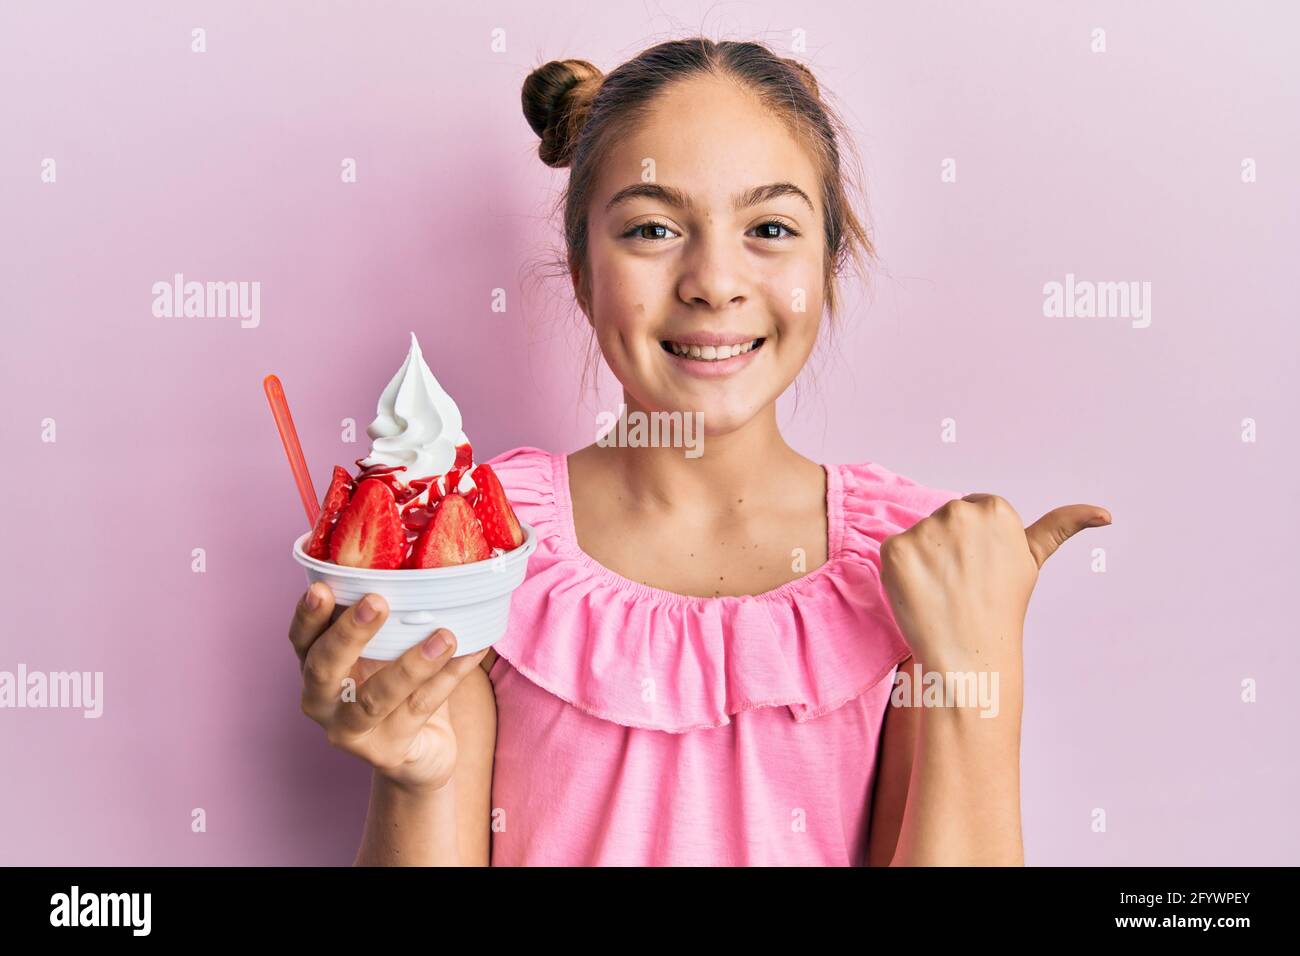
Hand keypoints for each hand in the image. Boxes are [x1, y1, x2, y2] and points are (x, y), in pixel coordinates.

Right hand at [288, 583, 488, 793]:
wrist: (420, 754)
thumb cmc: (398, 687)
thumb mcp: (385, 651)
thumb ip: (387, 619)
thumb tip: (420, 564)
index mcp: (316, 666)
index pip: (302, 639)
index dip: (308, 616)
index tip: (323, 588)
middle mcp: (322, 701)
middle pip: (324, 668)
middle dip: (349, 634)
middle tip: (376, 602)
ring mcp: (351, 731)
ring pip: (375, 698)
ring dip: (411, 665)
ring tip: (444, 636)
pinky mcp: (388, 751)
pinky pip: (422, 709)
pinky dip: (450, 677)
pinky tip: (472, 652)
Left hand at [878, 494, 1110, 674]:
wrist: (971, 654)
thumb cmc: (1002, 608)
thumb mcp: (1032, 560)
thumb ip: (1060, 527)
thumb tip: (1105, 514)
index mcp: (995, 509)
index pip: (970, 512)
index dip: (972, 545)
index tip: (981, 570)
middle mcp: (960, 512)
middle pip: (943, 521)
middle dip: (948, 548)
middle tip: (962, 584)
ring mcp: (925, 531)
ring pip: (917, 538)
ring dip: (924, 560)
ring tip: (943, 591)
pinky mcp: (895, 550)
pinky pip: (893, 552)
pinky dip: (900, 573)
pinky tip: (920, 594)